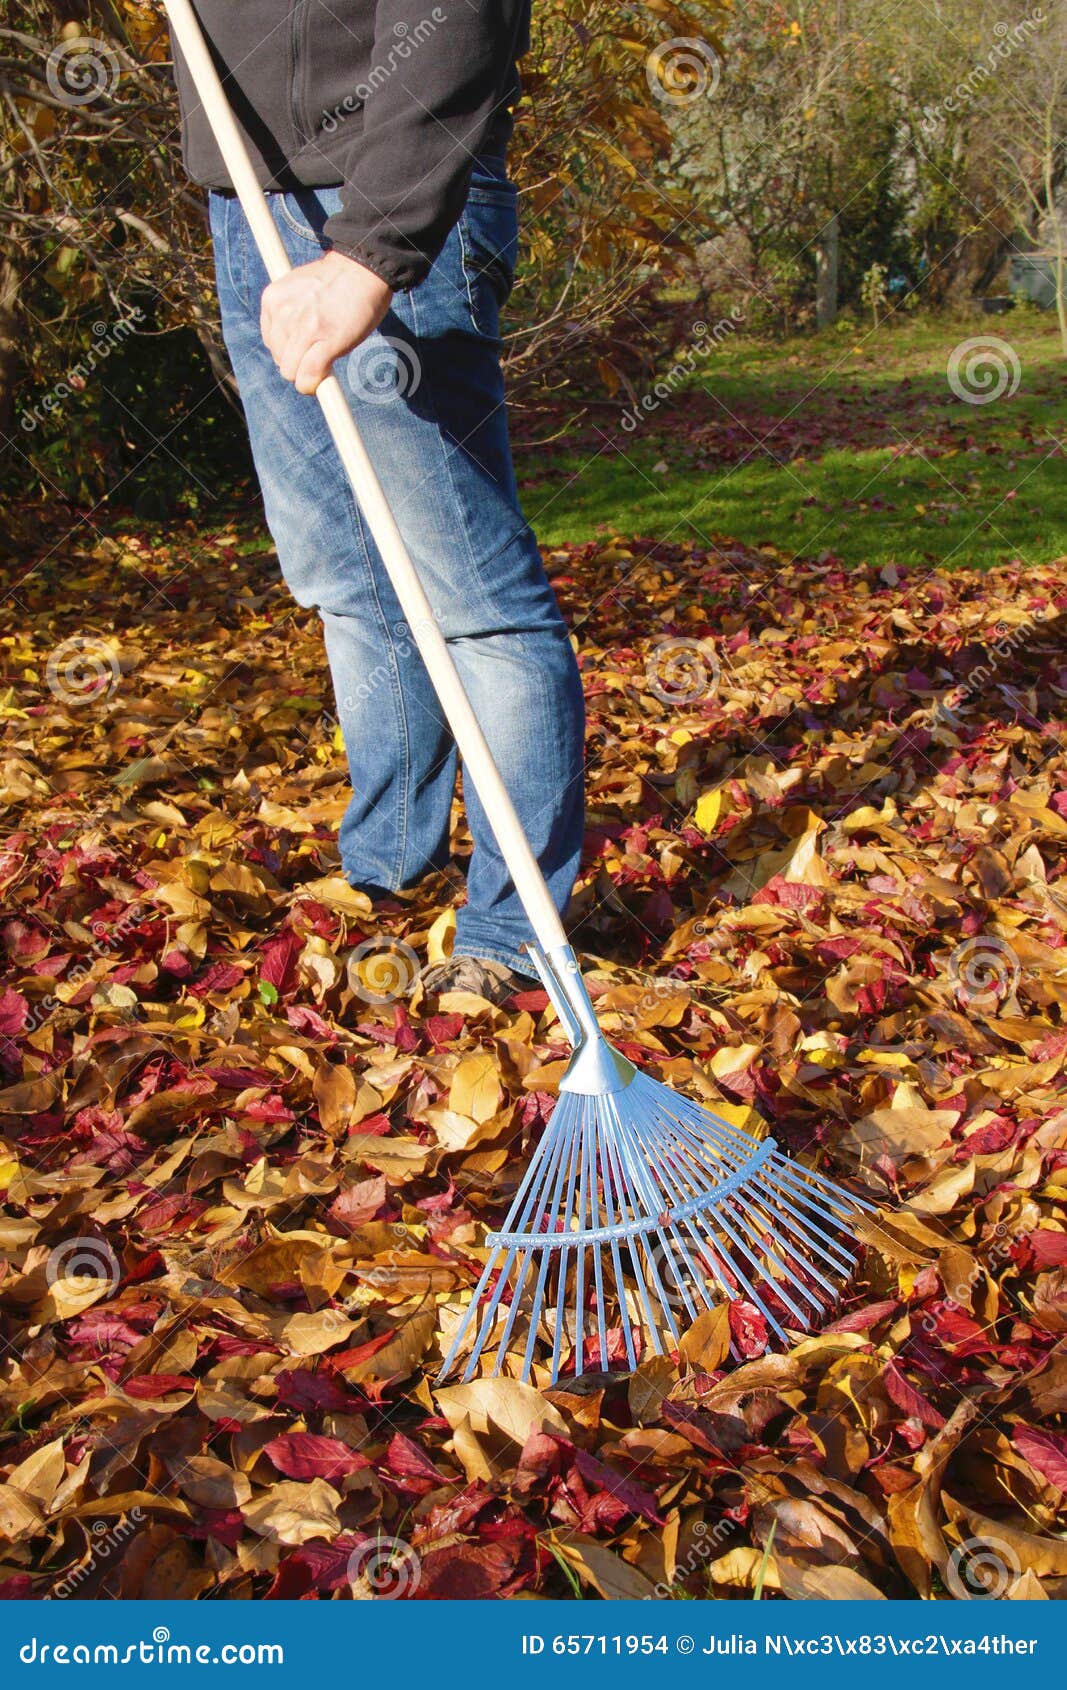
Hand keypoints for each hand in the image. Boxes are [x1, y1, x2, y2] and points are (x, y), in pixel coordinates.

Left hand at [260, 251, 393, 393]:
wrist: (362, 268)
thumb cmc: (336, 280)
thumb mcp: (299, 289)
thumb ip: (289, 312)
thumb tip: (290, 347)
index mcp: (273, 299)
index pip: (270, 341)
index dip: (288, 350)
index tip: (304, 350)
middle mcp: (283, 314)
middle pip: (280, 360)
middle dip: (298, 363)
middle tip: (318, 353)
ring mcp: (304, 329)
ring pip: (292, 372)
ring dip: (307, 373)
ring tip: (326, 357)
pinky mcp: (326, 342)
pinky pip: (310, 376)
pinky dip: (315, 384)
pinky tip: (325, 377)